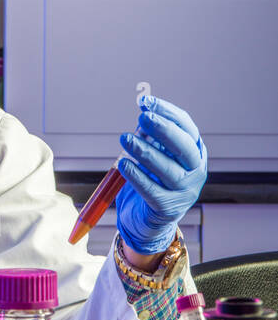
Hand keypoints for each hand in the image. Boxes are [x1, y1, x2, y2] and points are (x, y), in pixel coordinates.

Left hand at [116, 96, 206, 254]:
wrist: (149, 218)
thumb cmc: (151, 177)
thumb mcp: (155, 153)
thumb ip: (151, 134)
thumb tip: (144, 108)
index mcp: (195, 152)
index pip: (186, 127)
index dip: (167, 112)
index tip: (145, 102)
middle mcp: (196, 171)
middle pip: (184, 147)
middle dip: (163, 130)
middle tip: (142, 118)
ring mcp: (184, 191)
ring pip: (167, 169)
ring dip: (145, 151)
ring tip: (125, 139)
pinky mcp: (168, 208)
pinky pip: (151, 190)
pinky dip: (136, 176)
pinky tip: (123, 164)